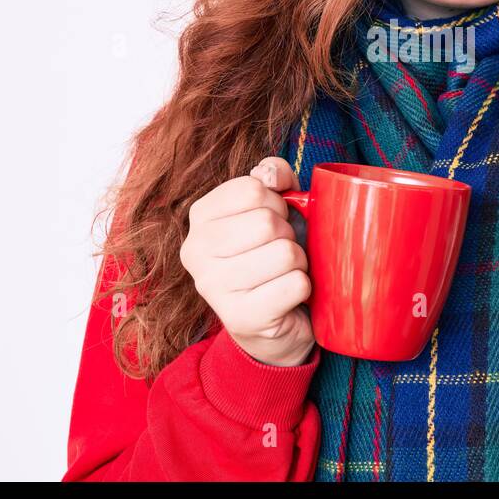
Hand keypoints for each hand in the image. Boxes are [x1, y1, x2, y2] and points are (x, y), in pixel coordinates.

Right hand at [180, 156, 316, 365]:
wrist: (273, 324)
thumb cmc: (272, 257)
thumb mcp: (275, 208)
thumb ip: (274, 177)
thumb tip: (271, 173)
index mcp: (200, 217)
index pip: (253, 189)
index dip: (277, 203)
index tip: (272, 222)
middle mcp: (195, 251)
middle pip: (267, 222)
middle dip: (288, 235)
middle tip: (280, 253)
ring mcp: (213, 287)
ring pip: (285, 253)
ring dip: (297, 263)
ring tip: (283, 274)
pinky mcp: (240, 318)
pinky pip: (295, 284)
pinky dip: (303, 288)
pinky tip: (286, 297)